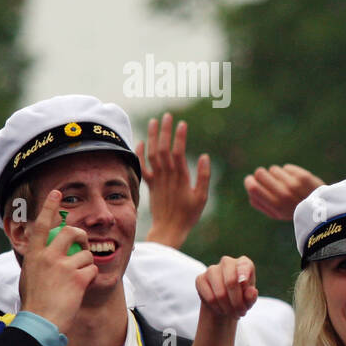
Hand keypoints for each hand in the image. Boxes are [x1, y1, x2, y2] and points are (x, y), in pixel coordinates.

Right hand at [18, 190, 97, 334]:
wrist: (41, 320)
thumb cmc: (35, 301)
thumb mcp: (30, 275)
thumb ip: (40, 260)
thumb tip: (45, 251)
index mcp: (34, 254)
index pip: (41, 224)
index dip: (49, 207)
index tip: (56, 193)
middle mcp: (48, 256)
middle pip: (72, 232)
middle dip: (82, 236)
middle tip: (84, 245)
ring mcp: (63, 265)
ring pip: (86, 253)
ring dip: (86, 265)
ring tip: (76, 280)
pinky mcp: (78, 277)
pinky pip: (93, 269)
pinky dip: (91, 278)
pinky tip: (80, 288)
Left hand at [139, 112, 209, 248]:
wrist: (169, 229)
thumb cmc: (188, 215)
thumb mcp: (202, 198)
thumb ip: (203, 177)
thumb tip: (204, 156)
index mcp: (180, 177)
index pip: (178, 152)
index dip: (179, 137)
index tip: (182, 123)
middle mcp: (167, 175)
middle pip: (164, 149)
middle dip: (165, 131)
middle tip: (167, 115)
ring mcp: (157, 179)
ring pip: (153, 154)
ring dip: (153, 137)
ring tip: (155, 122)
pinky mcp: (151, 184)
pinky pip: (143, 167)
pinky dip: (141, 154)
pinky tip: (141, 142)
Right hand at [195, 255, 259, 319]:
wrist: (224, 303)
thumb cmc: (242, 298)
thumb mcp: (250, 300)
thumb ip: (252, 296)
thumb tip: (251, 291)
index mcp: (243, 263)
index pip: (244, 265)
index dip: (244, 275)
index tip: (245, 284)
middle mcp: (227, 262)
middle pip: (231, 281)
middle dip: (237, 302)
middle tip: (241, 313)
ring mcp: (212, 269)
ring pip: (220, 293)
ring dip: (227, 308)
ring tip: (232, 313)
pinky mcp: (200, 279)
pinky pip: (210, 297)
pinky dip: (217, 307)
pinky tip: (221, 309)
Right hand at [244, 164, 324, 220]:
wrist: (324, 209)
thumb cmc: (296, 211)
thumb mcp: (277, 214)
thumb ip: (261, 203)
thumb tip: (249, 187)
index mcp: (275, 207)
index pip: (253, 188)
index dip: (249, 181)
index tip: (251, 180)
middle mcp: (284, 195)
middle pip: (260, 173)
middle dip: (262, 174)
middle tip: (269, 179)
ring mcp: (294, 184)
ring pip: (274, 169)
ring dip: (277, 174)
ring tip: (286, 183)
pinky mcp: (303, 176)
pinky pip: (287, 167)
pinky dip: (289, 172)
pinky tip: (296, 180)